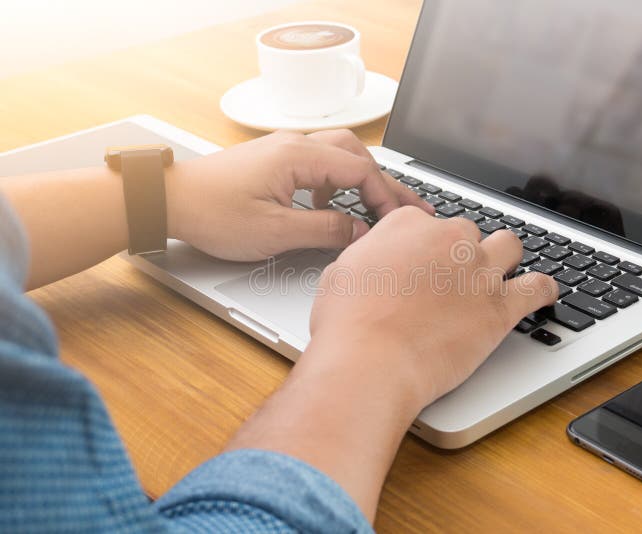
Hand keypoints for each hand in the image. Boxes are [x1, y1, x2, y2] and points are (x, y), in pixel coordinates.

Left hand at [165, 129, 432, 260]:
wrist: (169, 201)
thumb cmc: (212, 213)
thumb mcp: (275, 232)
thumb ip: (324, 229)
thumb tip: (359, 230)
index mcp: (298, 157)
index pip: (360, 171)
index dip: (384, 197)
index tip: (397, 221)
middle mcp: (294, 146)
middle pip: (356, 155)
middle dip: (383, 182)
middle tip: (406, 208)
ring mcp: (283, 151)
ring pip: (339, 156)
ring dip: (361, 179)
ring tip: (377, 206)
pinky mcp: (274, 161)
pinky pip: (319, 164)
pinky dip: (336, 182)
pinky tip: (332, 206)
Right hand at [227, 206, 557, 518]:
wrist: (371, 360)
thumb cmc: (348, 323)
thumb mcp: (341, 272)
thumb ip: (369, 256)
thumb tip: (376, 259)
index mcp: (409, 224)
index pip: (428, 222)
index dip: (426, 246)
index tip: (424, 262)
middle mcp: (449, 239)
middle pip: (468, 234)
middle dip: (462, 253)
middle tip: (450, 280)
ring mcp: (479, 271)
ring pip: (509, 247)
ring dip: (505, 259)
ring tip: (498, 277)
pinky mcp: (500, 307)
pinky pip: (538, 287)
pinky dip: (544, 290)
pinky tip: (542, 295)